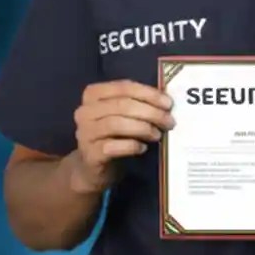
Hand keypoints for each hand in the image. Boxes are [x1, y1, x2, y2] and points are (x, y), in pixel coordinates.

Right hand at [69, 79, 174, 194]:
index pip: (124, 87)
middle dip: (150, 112)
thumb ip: (139, 103)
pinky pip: (113, 146)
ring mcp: (85, 133)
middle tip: (169, 121)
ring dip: (143, 128)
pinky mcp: (90, 154)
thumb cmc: (114, 135)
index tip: (168, 104)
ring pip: (116, 124)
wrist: (94, 168)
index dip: (149, 94)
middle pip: (122, 105)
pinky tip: (142, 148)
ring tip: (157, 135)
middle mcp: (84, 111)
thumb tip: (166, 102)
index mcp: (93, 94)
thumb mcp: (124, 114)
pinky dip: (132, 146)